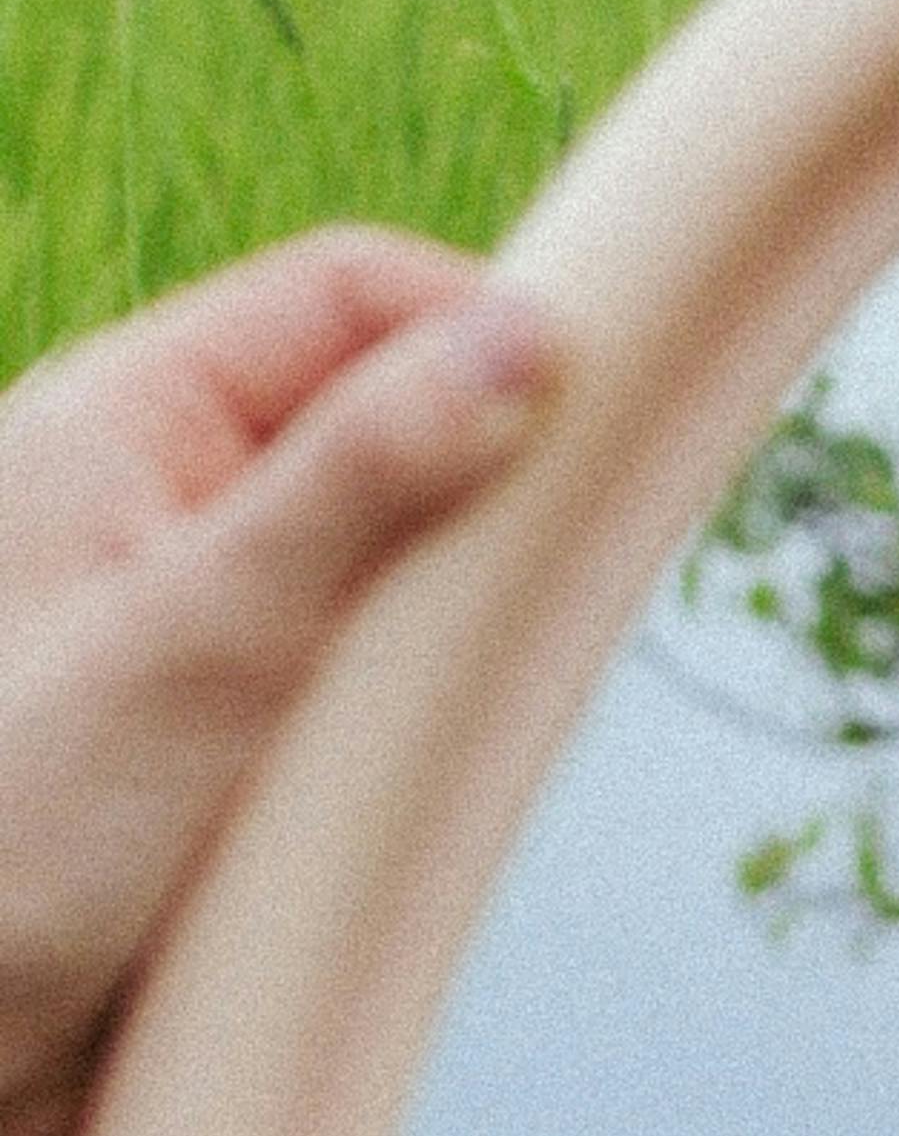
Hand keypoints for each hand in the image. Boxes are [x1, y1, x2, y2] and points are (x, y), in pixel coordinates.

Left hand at [0, 231, 564, 1135]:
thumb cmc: (12, 838)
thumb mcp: (203, 636)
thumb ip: (360, 477)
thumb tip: (524, 338)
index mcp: (123, 423)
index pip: (348, 296)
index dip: (480, 329)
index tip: (602, 422)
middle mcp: (161, 505)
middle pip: (384, 420)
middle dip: (489, 482)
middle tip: (565, 574)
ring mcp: (201, 626)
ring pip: (392, 564)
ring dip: (461, 620)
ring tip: (494, 691)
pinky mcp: (230, 742)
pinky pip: (372, 686)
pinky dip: (427, 714)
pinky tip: (450, 769)